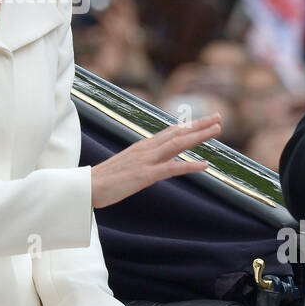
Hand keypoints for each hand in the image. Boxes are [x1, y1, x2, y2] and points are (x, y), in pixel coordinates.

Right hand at [90, 113, 221, 208]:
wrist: (86, 187)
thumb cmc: (104, 179)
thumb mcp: (126, 165)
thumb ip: (141, 161)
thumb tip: (152, 163)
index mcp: (142, 147)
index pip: (169, 132)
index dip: (188, 126)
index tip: (204, 121)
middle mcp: (146, 149)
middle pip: (177, 133)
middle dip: (199, 125)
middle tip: (218, 118)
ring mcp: (146, 161)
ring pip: (177, 144)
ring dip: (198, 137)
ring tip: (217, 131)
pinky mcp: (145, 175)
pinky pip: (171, 168)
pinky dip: (190, 166)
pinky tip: (205, 165)